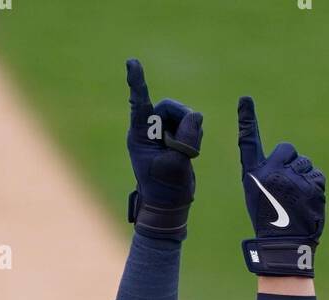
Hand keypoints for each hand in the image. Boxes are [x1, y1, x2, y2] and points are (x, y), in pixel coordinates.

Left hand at [125, 58, 202, 240]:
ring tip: (186, 156)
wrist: (169, 206)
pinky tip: (188, 154)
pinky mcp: (170, 136)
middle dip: (184, 121)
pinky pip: (188, 124)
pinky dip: (193, 136)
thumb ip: (187, 138)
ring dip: (190, 132)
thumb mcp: (179, 165)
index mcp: (140, 136)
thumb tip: (196, 115)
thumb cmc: (168, 190)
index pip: (139, 104)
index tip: (132, 63)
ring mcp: (159, 133)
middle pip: (170, 107)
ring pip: (182, 115)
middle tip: (188, 148)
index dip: (137, 83)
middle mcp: (147, 130)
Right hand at [237, 96, 324, 275]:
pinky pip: (317, 175)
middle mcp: (270, 172)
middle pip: (287, 149)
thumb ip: (270, 173)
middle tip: (287, 188)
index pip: (248, 143)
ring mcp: (291, 177)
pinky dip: (315, 188)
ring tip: (296, 201)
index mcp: (253, 175)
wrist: (284, 246)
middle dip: (291, 162)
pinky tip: (307, 204)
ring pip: (304, 163)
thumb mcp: (259, 195)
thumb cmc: (270, 221)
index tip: (245, 99)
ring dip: (304, 178)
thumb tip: (289, 155)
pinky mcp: (309, 184)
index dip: (247, 120)